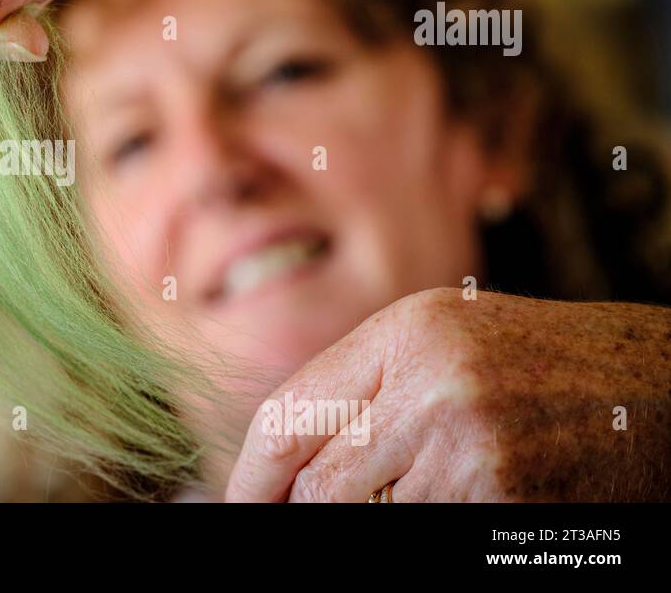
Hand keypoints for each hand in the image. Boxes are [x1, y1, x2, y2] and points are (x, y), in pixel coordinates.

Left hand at [224, 288, 670, 501]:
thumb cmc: (546, 365)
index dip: (250, 477)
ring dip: (388, 518)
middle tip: (309, 515)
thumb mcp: (446, 341)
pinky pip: (431, 534)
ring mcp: (469, 443)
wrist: (660, 386)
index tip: (239, 507)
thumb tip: (288, 462)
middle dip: (310, 512)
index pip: (288, 416)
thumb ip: (366, 388)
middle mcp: (429, 382)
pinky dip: (439, 524)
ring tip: (438, 484)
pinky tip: (476, 497)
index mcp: (405, 332)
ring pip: (371, 519)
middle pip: (320, 483)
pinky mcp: (505, 497)